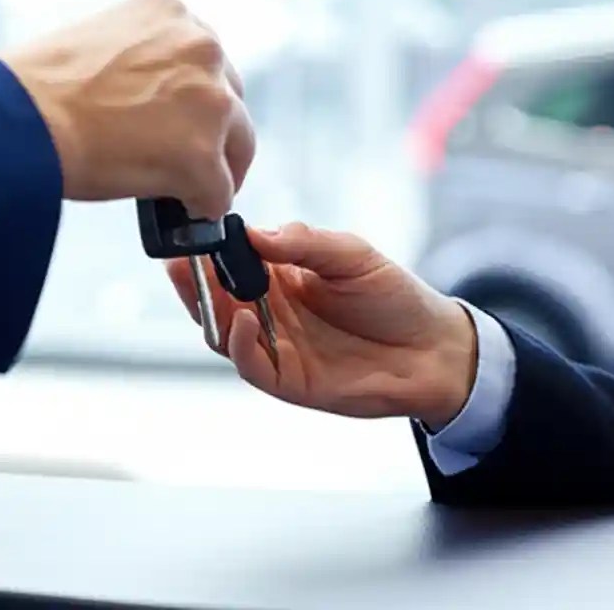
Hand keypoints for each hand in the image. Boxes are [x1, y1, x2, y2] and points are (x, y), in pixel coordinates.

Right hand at [1, 0, 253, 219]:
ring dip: (213, 171)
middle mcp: (200, 47)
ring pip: (236, 147)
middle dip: (214, 135)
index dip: (196, 100)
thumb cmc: (35, 92)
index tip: (184, 122)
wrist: (17, 120)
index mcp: (171, 15)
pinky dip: (200, 207)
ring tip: (186, 192)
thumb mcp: (97, 48)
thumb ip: (139, 66)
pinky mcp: (201, 155)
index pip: (206, 62)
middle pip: (231, 102)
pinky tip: (178, 210)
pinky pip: (218, 192)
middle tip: (193, 162)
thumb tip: (153, 110)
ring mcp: (208, 100)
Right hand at [166, 223, 477, 427]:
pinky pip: (251, 367)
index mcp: (280, 277)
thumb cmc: (394, 298)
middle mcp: (271, 313)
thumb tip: (254, 232)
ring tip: (209, 287)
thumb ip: (302, 242)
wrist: (433, 349)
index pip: (230, 263)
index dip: (207, 251)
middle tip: (180, 262)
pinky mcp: (289, 381)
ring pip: (224, 334)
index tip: (191, 235)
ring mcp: (277, 348)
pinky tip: (245, 321)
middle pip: (216, 301)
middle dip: (193, 282)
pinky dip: (240, 345)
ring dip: (210, 312)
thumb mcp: (350, 254)